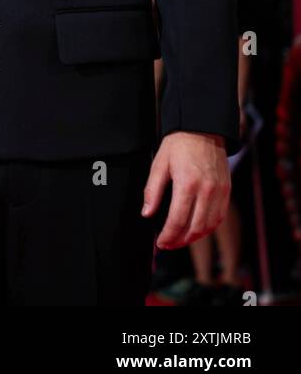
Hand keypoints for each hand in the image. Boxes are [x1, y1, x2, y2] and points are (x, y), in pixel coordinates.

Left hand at [142, 130, 229, 248]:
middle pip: (195, 227)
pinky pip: (219, 217)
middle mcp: (207, 191)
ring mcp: (220, 192)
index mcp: (187, 184)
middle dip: (180, 241)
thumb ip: (152, 191)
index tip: (160, 243)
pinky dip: (208, 227)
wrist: (203, 129)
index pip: (178, 220)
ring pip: (209, 226)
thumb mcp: (158, 164)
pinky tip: (196, 229)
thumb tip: (147, 213)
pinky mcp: (227, 191)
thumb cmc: (178, 145)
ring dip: (195, 238)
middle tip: (168, 245)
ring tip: (180, 240)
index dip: (168, 235)